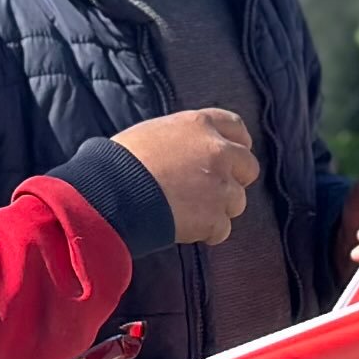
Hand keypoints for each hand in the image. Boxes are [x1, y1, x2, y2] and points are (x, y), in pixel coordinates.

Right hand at [114, 108, 260, 245]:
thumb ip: (181, 138)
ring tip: (188, 212)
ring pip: (237, 201)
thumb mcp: (153, 133)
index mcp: (201, 125)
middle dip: (234, 179)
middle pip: (248, 166)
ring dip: (218, 209)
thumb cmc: (120, 162)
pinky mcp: (215, 217)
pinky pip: (222, 229)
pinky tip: (184, 229)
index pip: (237, 128)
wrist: (111, 193)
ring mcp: (220, 185)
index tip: (231, 156)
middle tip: (211, 190)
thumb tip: (185, 149)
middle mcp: (218, 151)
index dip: (237, 144)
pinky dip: (207, 233)